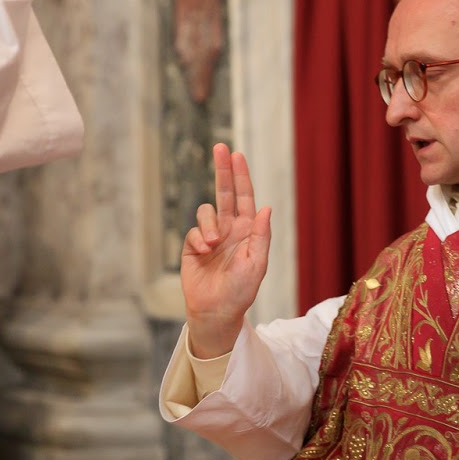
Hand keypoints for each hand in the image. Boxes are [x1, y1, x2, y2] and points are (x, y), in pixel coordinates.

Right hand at [181, 143, 272, 358]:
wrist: (216, 311)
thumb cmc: (241, 291)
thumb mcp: (257, 264)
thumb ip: (260, 235)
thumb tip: (266, 208)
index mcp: (247, 231)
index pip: (244, 197)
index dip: (240, 176)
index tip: (236, 154)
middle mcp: (229, 229)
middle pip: (224, 193)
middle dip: (223, 170)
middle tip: (220, 148)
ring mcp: (210, 237)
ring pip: (206, 212)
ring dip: (210, 224)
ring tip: (214, 245)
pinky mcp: (193, 247)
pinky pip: (193, 232)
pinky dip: (199, 239)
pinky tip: (204, 253)